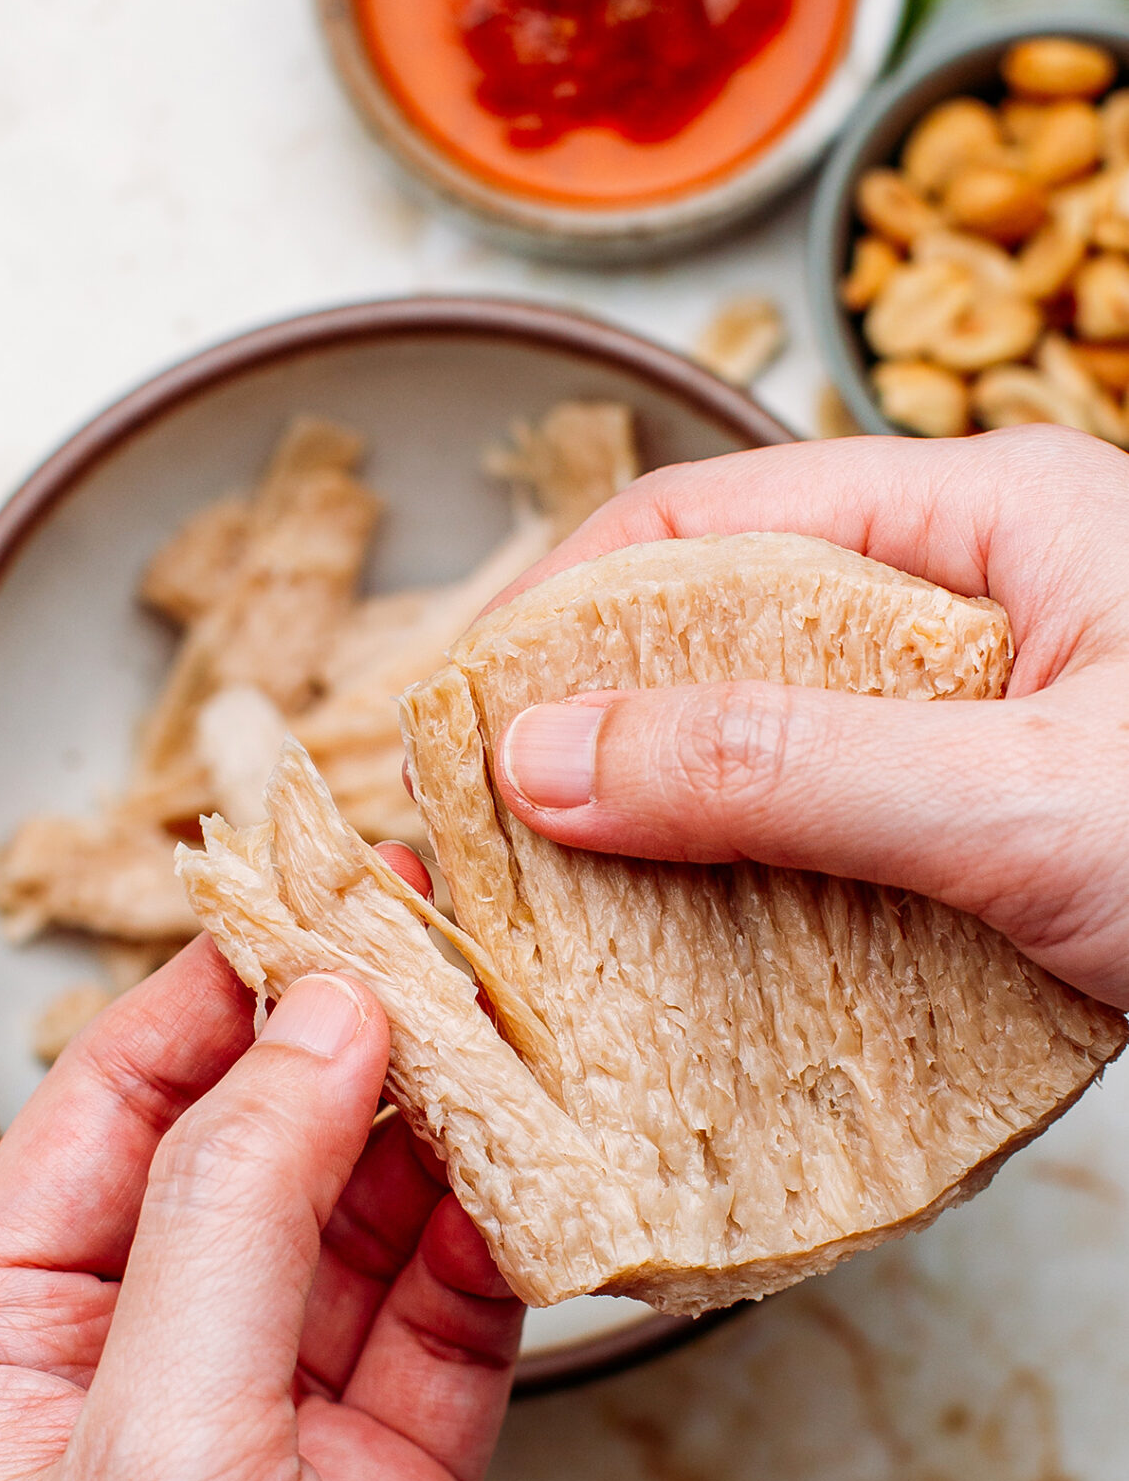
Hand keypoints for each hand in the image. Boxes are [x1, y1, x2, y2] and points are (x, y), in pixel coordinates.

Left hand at [0, 926, 522, 1480]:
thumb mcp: (157, 1442)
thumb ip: (240, 1208)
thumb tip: (318, 1016)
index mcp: (6, 1339)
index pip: (114, 1103)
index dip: (223, 987)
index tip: (331, 892)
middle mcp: (130, 1365)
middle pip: (253, 1148)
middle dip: (353, 1051)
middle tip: (459, 941)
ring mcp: (262, 1426)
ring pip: (362, 1227)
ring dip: (442, 1141)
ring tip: (528, 1035)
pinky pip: (441, 1327)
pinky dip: (498, 1253)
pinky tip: (551, 1179)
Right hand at [491, 424, 1128, 1009]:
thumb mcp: (1015, 797)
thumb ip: (786, 768)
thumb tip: (548, 756)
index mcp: (994, 515)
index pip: (712, 513)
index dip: (566, 602)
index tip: (465, 714)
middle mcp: (985, 601)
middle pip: (732, 631)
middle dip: (609, 726)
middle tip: (498, 832)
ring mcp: (999, 721)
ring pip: (782, 750)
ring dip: (682, 831)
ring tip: (573, 913)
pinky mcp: (1006, 831)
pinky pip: (846, 845)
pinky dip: (769, 901)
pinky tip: (707, 967)